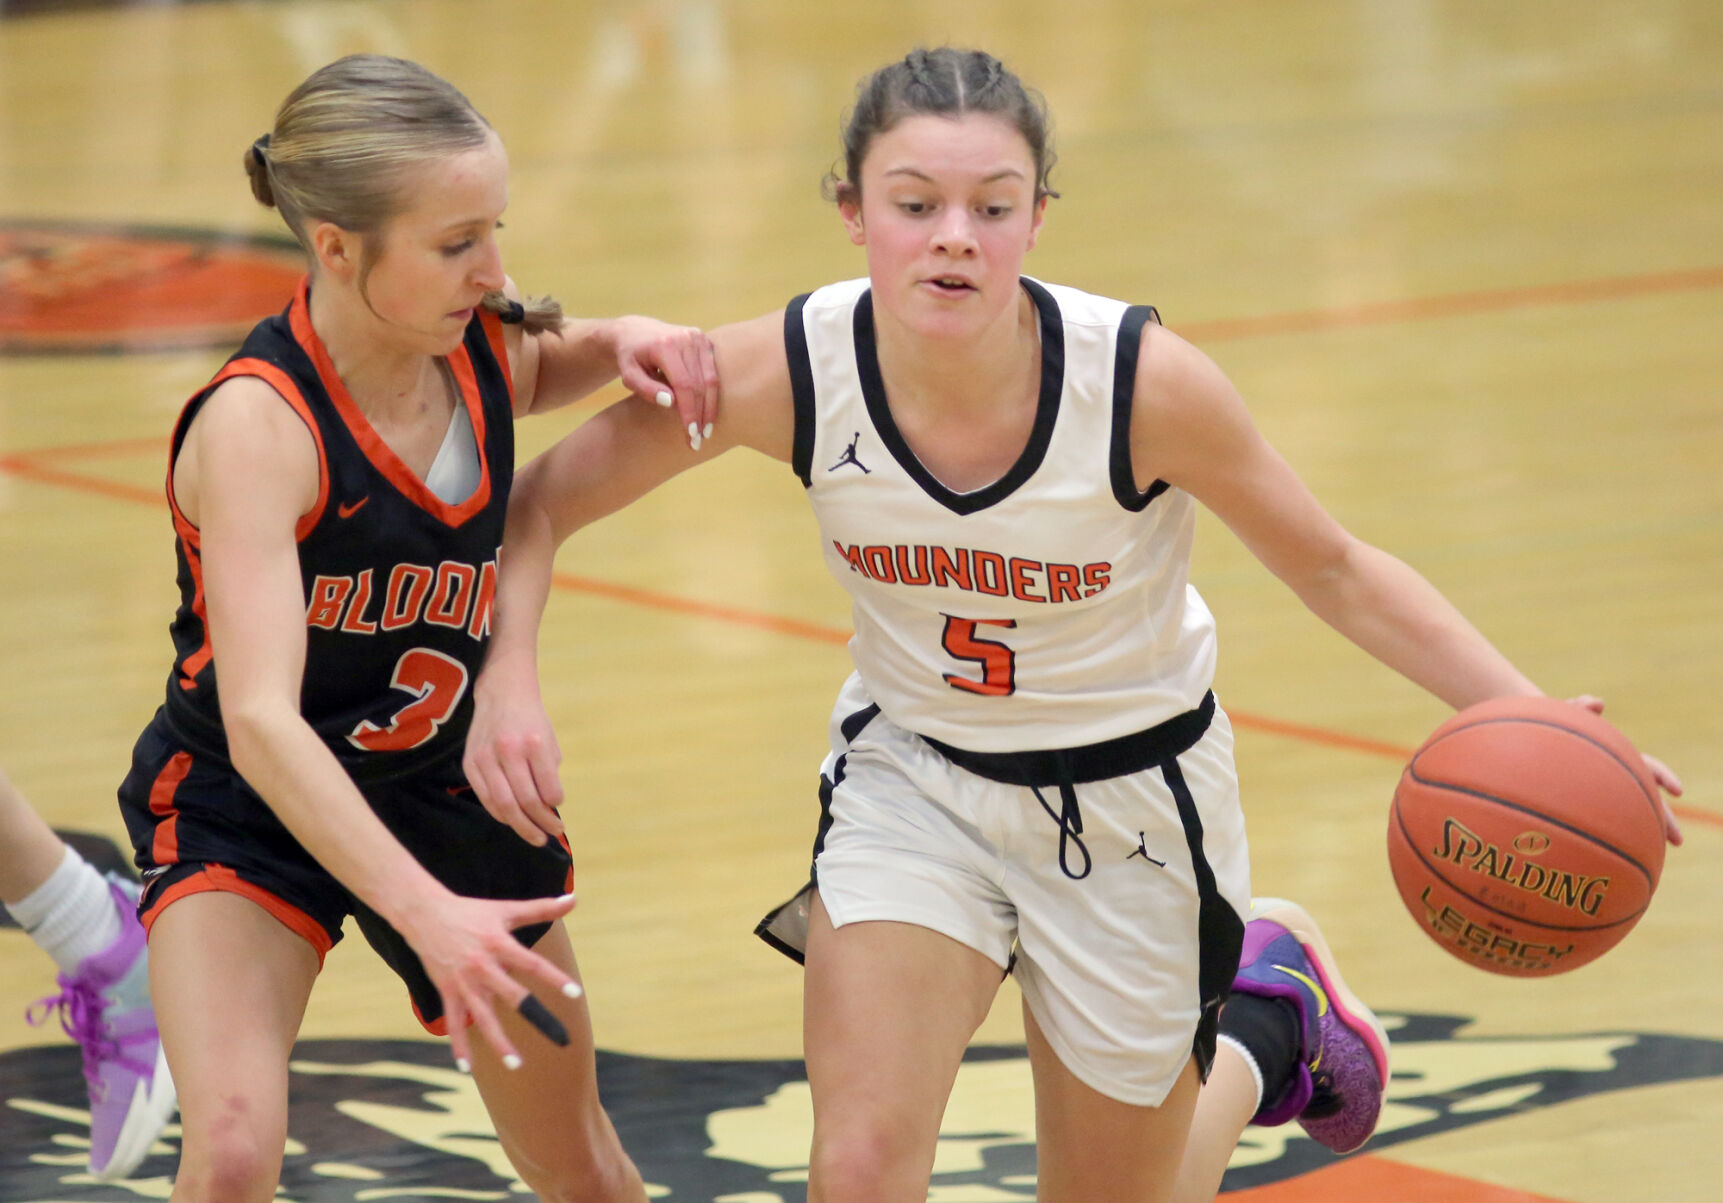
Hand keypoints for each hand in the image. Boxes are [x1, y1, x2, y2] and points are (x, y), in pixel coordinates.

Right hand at [395, 889, 582, 1070]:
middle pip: (513, 995)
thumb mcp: (506, 909)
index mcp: (500, 945)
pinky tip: (467, 1067)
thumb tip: (574, 899)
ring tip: (516, 1065)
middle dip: (536, 1017)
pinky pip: (453, 1022)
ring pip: (484, 1017)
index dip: (555, 979)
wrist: (424, 914)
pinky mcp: (446, 991)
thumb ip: (541, 909)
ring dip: (499, 1042)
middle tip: (560, 1040)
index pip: (533, 964)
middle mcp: (483, 966)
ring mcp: (464, 982)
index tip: (576, 995)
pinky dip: (458, 1044)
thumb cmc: (470, 911)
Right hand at [465, 660, 563, 846]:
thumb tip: (548, 808)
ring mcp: (485, 758)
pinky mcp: (470, 764)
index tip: (558, 812)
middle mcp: (508, 750)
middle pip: (524, 801)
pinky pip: (485, 798)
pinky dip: (500, 814)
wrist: (502, 694)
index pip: (547, 788)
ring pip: (502, 804)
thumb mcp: (550, 741)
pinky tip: (513, 821)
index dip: (554, 806)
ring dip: (521, 826)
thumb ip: (548, 773)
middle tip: (551, 834)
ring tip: (535, 836)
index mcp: (534, 743)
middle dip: (540, 824)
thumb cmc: (532, 721)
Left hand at [608, 316, 719, 450]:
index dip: (689, 411)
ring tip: (705, 432)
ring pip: (711, 380)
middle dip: (700, 415)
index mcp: (665, 345)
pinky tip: (708, 415)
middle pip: (700, 384)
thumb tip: (670, 403)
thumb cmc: (630, 357)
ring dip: (710, 409)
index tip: (690, 433)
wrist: (635, 331)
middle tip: (697, 441)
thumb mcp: (628, 374)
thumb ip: (646, 389)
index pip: (684, 384)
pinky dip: (712, 396)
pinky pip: (713, 374)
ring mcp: (698, 338)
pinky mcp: (706, 342)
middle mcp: (686, 338)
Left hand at [1565, 695, 1683, 846]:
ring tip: (1648, 855)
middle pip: (1645, 799)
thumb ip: (1576, 707)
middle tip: (1677, 840)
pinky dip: (1608, 838)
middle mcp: (1614, 778)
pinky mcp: (1581, 806)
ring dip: (1640, 833)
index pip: (1648, 767)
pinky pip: (1599, 825)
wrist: (1528, 741)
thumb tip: (1597, 702)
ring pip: (1627, 815)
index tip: (1679, 791)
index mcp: (1618, 757)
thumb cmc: (1550, 727)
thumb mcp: (1562, 716)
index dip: (1664, 777)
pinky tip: (1606, 854)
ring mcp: (1600, 793)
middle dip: (1663, 819)